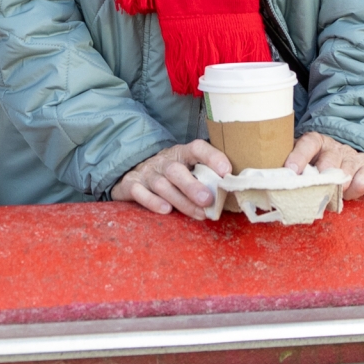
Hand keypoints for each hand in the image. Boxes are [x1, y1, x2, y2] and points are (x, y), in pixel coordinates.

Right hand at [112, 140, 230, 215]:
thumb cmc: (171, 176)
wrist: (133, 173)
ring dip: (181, 200)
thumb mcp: (188, 170)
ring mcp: (146, 173)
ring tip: (198, 214)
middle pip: (177, 170)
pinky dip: (152, 201)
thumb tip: (233, 193)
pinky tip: (165, 210)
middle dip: (193, 186)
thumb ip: (206, 178)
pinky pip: (139, 192)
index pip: (197, 148)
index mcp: (181, 154)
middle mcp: (163, 161)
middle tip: (208, 200)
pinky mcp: (131, 185)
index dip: (212, 157)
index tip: (226, 171)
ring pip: (162, 185)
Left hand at [284, 131, 363, 197]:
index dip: (299, 156)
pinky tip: (344, 196)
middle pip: (328, 162)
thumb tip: (272, 178)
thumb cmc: (315, 162)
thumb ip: (289, 166)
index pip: (308, 143)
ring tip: (327, 198)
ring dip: (335, 190)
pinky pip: (362, 183)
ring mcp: (352, 154)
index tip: (290, 170)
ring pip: (345, 175)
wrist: (344, 156)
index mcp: (315, 141)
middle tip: (310, 195)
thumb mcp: (301, 160)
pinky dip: (352, 193)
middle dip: (319, 181)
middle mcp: (334, 146)